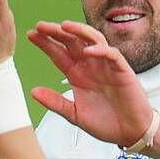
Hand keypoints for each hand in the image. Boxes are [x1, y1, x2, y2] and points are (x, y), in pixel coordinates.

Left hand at [27, 20, 154, 147]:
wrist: (129, 132)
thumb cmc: (104, 123)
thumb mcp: (74, 114)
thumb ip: (56, 102)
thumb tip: (33, 92)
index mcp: (77, 74)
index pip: (59, 53)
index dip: (45, 43)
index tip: (30, 34)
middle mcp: (90, 65)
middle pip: (72, 42)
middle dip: (57, 32)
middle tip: (40, 26)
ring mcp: (106, 66)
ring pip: (92, 40)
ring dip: (79, 32)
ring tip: (64, 26)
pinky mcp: (122, 70)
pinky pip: (111, 55)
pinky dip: (100, 51)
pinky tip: (88, 51)